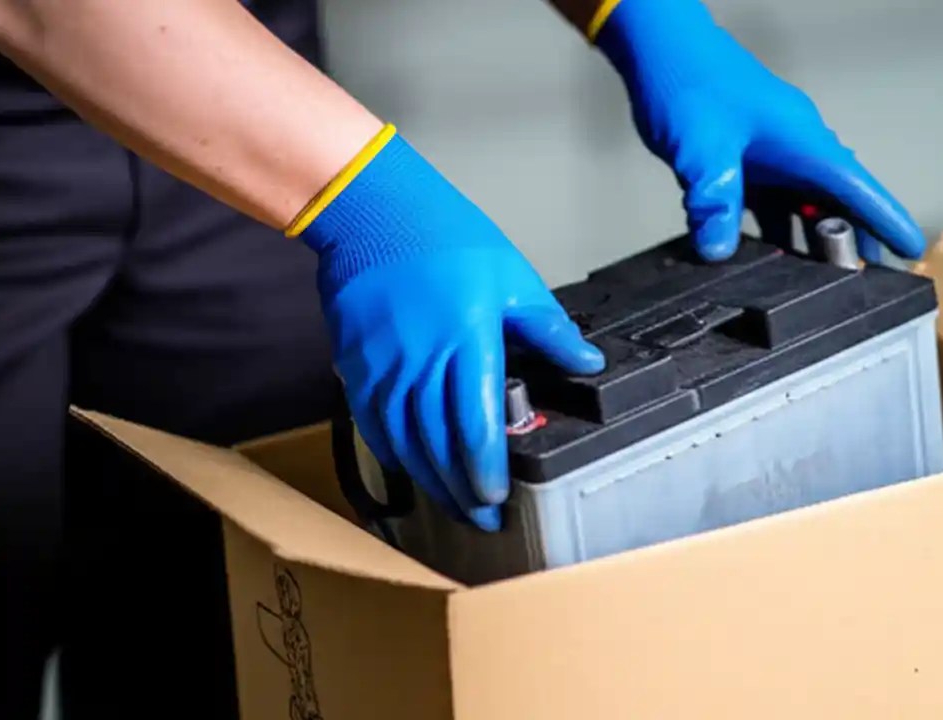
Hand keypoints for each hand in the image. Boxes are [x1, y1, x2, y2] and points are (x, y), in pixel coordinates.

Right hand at [300, 128, 604, 530]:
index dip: (486, 471)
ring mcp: (382, 367)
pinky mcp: (355, 365)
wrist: (370, 210)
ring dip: (430, 480)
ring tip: (454, 505)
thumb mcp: (512, 277)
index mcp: (466, 342)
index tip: (498, 499)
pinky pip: (373, 424)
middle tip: (482, 519)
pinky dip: (393, 453)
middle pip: (438, 446)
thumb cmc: (444, 237)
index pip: (475, 426)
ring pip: (404, 443)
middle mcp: (419, 363)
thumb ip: (549, 329)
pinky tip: (411, 469)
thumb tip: (587, 361)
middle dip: (461, 490)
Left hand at [595, 0, 924, 263]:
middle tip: (860, 284)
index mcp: (803, 143)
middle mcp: (794, 149)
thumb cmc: (689, 80)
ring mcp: (770, 155)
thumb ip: (715, 202)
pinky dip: (770, 230)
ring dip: (807, 241)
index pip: (858, 189)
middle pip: (836, 203)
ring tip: (812, 282)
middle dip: (851, 242)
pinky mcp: (745, 161)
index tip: (910, 249)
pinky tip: (758, 255)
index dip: (886, 221)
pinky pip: (769, 201)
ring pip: (802, 206)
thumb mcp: (703, 150)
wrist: (660, 48)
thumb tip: (719, 248)